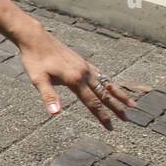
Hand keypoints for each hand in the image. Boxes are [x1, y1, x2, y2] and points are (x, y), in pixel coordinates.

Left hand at [19, 27, 134, 129]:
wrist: (36, 38)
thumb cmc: (34, 60)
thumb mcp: (37, 79)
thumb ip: (49, 96)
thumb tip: (55, 113)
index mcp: (75, 80)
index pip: (92, 102)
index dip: (102, 116)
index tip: (110, 127)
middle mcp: (84, 73)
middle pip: (104, 94)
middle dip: (116, 108)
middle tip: (127, 119)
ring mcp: (85, 66)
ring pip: (106, 83)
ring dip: (118, 94)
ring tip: (131, 104)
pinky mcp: (83, 61)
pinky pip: (101, 74)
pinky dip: (110, 82)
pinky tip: (112, 85)